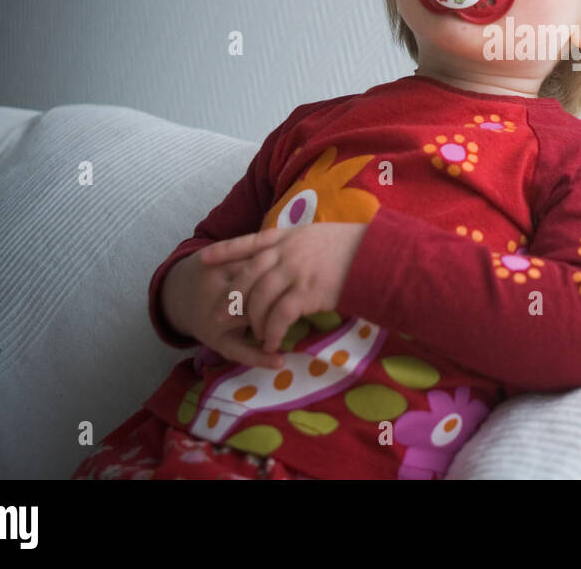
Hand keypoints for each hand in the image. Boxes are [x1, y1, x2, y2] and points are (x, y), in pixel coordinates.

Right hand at [161, 231, 291, 369]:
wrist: (178, 294)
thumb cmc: (216, 271)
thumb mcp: (229, 255)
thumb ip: (256, 252)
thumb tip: (300, 248)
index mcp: (219, 267)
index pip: (255, 269)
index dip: (280, 272)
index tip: (304, 273)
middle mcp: (213, 293)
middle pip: (253, 294)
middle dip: (278, 296)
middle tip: (304, 296)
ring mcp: (213, 319)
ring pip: (248, 321)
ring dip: (274, 324)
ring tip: (301, 324)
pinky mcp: (215, 341)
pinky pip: (238, 351)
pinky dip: (259, 358)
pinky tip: (280, 361)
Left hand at [198, 222, 366, 356]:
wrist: (376, 253)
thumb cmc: (354, 246)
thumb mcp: (319, 236)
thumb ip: (297, 245)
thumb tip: (283, 256)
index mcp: (287, 236)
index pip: (248, 242)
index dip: (224, 251)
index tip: (204, 260)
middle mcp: (286, 252)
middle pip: (246, 276)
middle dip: (230, 298)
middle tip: (219, 317)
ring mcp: (295, 271)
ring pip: (259, 299)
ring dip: (253, 322)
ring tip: (254, 337)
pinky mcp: (306, 292)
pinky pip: (279, 316)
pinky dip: (271, 332)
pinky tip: (271, 344)